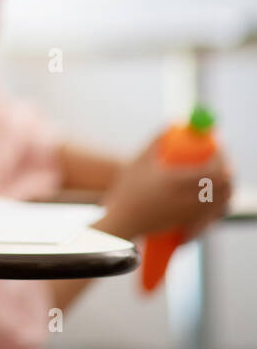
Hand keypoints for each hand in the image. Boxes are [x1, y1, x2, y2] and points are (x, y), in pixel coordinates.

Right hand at [99, 135, 232, 239]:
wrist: (123, 221)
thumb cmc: (127, 190)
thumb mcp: (138, 162)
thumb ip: (156, 142)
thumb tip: (171, 124)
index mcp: (173, 181)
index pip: (211, 170)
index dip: (220, 158)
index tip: (217, 149)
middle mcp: (185, 199)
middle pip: (222, 185)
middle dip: (226, 172)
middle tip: (220, 162)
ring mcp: (190, 213)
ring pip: (221, 199)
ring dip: (224, 186)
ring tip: (217, 176)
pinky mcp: (190, 223)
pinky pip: (213, 211)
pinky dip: (217, 201)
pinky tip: (212, 195)